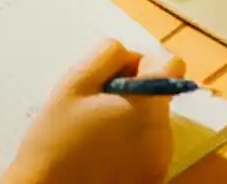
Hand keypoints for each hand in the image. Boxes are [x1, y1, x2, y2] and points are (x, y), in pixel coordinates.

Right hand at [2, 39, 184, 183]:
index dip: (143, 62)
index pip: (172, 66)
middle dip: (130, 91)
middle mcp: (163, 136)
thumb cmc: (55, 141)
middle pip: (158, 94)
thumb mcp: (73, 84)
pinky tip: (98, 152)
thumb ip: (107, 56)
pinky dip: (127, 143)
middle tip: (92, 106)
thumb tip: (130, 54)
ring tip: (91, 131)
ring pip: (150, 120)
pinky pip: (146, 147)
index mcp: (148, 108)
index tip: (115, 77)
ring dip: (127, 117)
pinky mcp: (151, 179)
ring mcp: (159, 162)